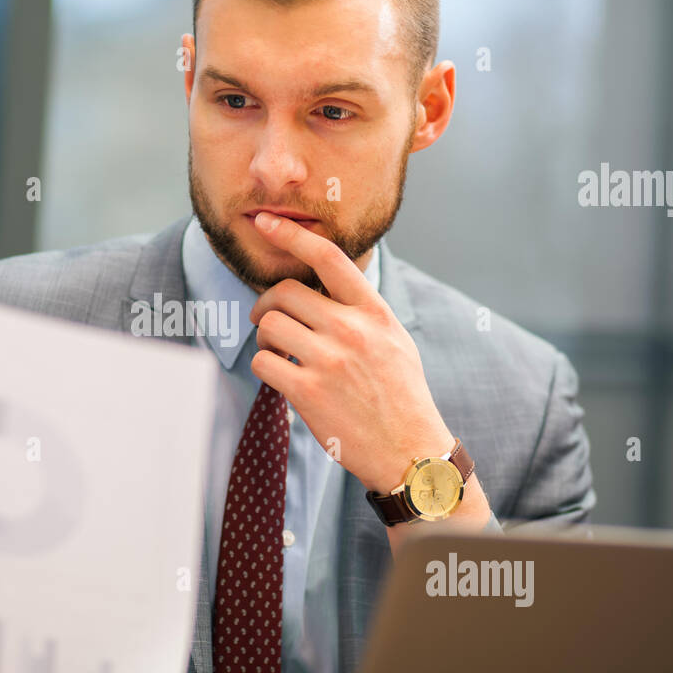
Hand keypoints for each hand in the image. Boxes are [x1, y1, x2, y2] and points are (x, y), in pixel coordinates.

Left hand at [246, 211, 490, 527]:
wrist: (410, 450)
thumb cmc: (400, 395)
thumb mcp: (394, 339)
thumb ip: (362, 310)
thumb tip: (324, 282)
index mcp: (374, 312)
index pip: (329, 257)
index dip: (293, 234)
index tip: (265, 221)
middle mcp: (352, 330)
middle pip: (285, 292)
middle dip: (266, 304)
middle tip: (264, 319)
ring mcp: (329, 360)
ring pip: (269, 325)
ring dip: (264, 338)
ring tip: (278, 352)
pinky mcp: (307, 392)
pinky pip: (263, 362)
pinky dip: (264, 366)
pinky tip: (279, 376)